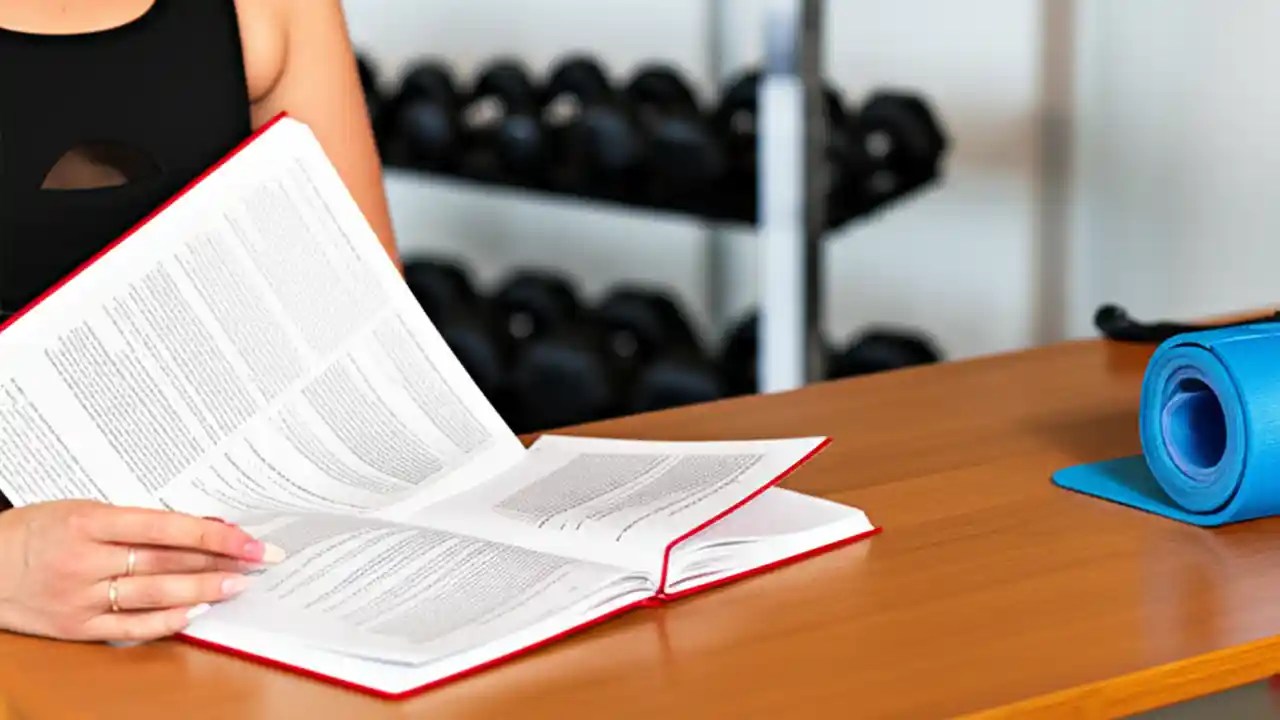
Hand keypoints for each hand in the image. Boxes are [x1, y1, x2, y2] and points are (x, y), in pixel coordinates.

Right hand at [0, 500, 282, 642]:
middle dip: (221, 560)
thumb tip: (197, 525)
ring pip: (156, 594)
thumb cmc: (34, 532)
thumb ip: (134, 520)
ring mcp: (81, 597)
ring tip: (238, 584)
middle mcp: (86, 561)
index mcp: (89, 522)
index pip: (168, 527)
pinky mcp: (76, 627)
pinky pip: (132, 628)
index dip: (215, 533)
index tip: (249, 538)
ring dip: (204, 589)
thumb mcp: (81, 510)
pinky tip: (196, 611)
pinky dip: (168, 620)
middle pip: (168, 561)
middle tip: (259, 559)